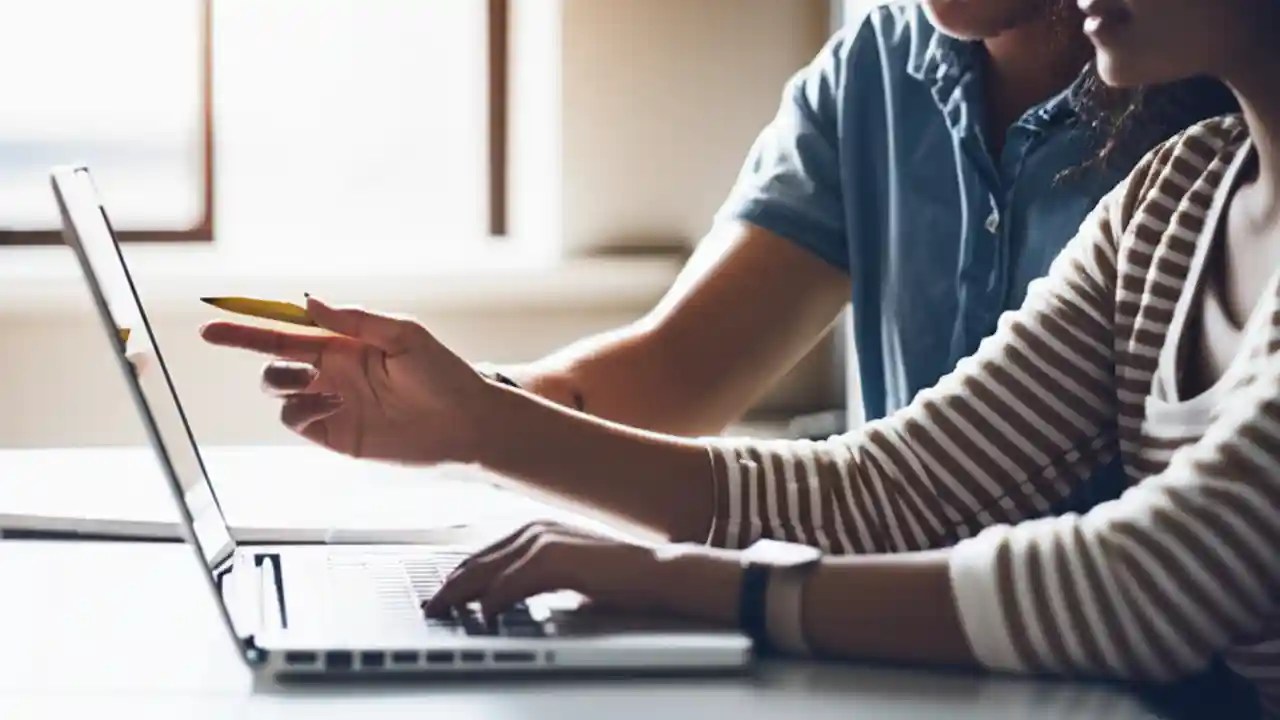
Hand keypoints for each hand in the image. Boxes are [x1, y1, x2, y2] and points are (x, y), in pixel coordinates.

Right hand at [200, 297, 492, 464]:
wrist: (465, 424)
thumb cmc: (443, 374)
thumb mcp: (404, 335)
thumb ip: (356, 320)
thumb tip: (310, 302)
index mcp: (345, 344)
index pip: (285, 331)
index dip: (246, 327)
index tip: (210, 324)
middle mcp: (332, 372)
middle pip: (272, 360)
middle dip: (259, 354)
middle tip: (296, 363)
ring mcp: (332, 403)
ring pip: (277, 392)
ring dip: (286, 386)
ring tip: (325, 390)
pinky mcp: (336, 434)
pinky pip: (295, 420)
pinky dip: (299, 412)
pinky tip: (329, 408)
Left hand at [425, 521, 742, 624]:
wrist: (653, 573)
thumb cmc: (615, 577)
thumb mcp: (566, 574)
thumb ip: (536, 579)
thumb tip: (505, 601)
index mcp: (535, 529)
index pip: (483, 554)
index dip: (458, 577)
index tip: (440, 595)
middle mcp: (533, 529)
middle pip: (477, 560)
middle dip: (450, 586)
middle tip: (431, 607)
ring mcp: (542, 540)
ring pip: (485, 571)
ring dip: (461, 594)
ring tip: (444, 612)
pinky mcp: (552, 558)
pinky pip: (509, 584)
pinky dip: (492, 601)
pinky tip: (483, 615)